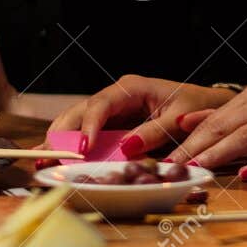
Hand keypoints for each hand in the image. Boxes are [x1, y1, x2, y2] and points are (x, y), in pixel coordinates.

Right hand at [45, 75, 233, 157]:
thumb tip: (126, 147)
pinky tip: (52, 158)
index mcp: (131, 88)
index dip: (88, 127)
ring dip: (60, 140)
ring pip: (76, 121)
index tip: (82, 149)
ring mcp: (110, 110)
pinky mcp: (110, 124)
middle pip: (80, 111)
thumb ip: (153, 133)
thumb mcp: (177, 120)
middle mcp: (115, 96)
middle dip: (62, 133)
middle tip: (48, 156)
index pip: (100, 104)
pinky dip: (70, 146)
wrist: (204, 106)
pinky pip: (85, 132)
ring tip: (41, 159)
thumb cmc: (193, 108)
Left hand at [164, 84, 246, 179]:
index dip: (190, 138)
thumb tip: (181, 121)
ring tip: (201, 168)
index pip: (215, 118)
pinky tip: (245, 176)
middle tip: (175, 167)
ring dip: (221, 154)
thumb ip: (220, 118)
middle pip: (227, 126)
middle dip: (198, 147)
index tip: (168, 158)